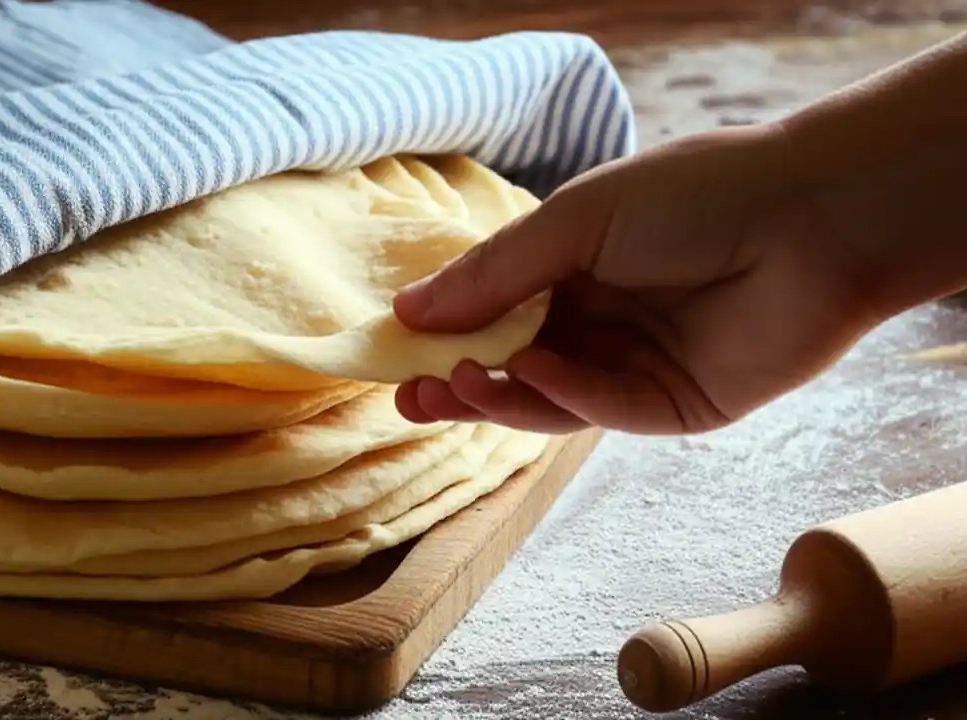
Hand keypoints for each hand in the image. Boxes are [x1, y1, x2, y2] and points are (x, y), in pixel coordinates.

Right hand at [390, 124, 883, 434]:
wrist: (814, 220)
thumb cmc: (696, 197)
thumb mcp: (576, 221)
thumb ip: (494, 273)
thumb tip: (409, 310)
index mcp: (572, 267)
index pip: (492, 309)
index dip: (443, 329)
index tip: (392, 345)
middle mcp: (598, 320)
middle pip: (510, 364)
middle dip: (457, 381)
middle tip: (406, 395)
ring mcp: (633, 366)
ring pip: (548, 398)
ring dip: (498, 396)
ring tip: (452, 385)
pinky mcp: (672, 407)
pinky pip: (603, 410)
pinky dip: (566, 395)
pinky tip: (539, 369)